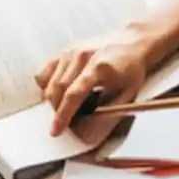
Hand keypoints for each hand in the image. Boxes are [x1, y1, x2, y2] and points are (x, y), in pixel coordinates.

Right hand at [35, 29, 151, 135]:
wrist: (131, 43)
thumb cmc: (131, 69)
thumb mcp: (128, 95)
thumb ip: (108, 115)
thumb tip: (89, 135)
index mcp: (99, 68)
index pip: (73, 94)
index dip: (63, 115)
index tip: (56, 130)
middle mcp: (81, 57)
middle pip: (58, 90)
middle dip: (57, 111)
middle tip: (64, 124)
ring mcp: (70, 52)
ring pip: (49, 83)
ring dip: (53, 101)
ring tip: (64, 109)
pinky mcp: (64, 51)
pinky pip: (46, 72)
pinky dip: (48, 87)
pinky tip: (59, 93)